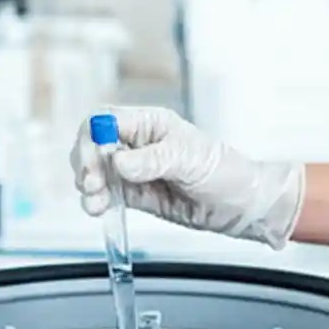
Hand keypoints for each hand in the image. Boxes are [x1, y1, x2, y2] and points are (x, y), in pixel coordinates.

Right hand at [70, 107, 305, 248]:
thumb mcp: (191, 160)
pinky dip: (97, 201)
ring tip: (95, 202)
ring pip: (96, 171)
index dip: (92, 138)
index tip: (94, 159)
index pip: (106, 120)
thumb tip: (121, 162)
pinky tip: (98, 208)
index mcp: (151, 123)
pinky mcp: (138, 194)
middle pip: (93, 145)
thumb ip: (154, 160)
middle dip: (86, 163)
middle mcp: (138, 143)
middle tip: (91, 183)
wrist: (243, 206)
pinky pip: (108, 194)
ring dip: (88, 185)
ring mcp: (136, 170)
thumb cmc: (226, 172)